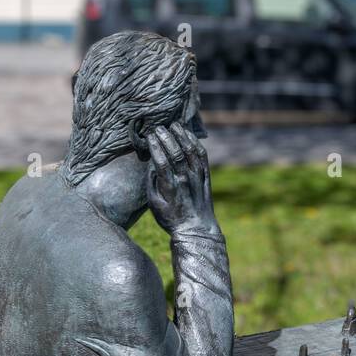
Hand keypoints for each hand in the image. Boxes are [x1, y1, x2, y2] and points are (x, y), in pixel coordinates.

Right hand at [145, 122, 219, 236]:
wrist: (196, 230)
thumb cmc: (171, 218)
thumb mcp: (154, 204)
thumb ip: (151, 183)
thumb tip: (152, 163)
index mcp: (170, 187)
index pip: (161, 161)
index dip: (155, 146)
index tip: (149, 136)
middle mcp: (185, 180)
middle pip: (176, 153)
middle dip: (166, 137)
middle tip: (158, 127)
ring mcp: (197, 177)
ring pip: (190, 151)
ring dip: (181, 135)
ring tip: (173, 125)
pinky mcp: (205, 177)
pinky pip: (201, 156)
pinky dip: (195, 142)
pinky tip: (188, 134)